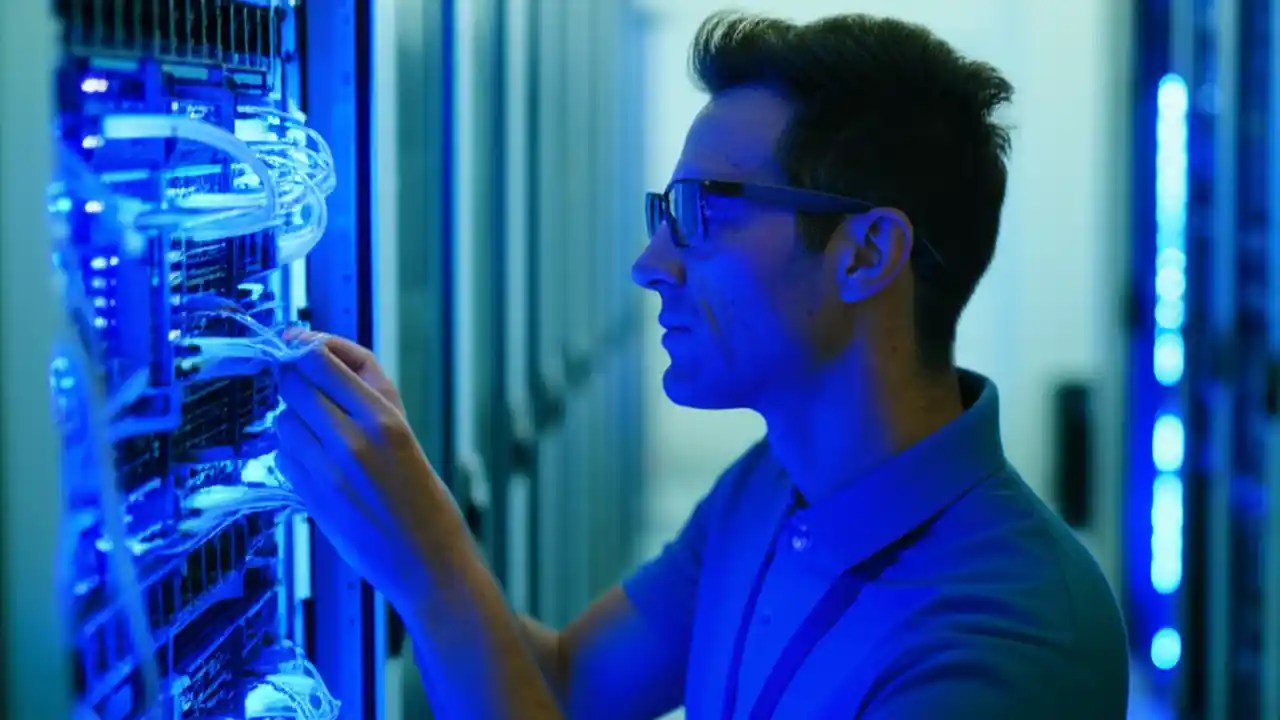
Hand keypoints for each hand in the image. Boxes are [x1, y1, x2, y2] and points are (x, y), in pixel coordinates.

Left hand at [273, 334, 464, 611]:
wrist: (428, 563)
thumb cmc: (426, 498)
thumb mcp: (408, 432)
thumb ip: (370, 394)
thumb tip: (324, 354)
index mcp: (383, 419)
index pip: (319, 361)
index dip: (300, 345)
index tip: (294, 340)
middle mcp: (350, 442)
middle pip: (292, 385)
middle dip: (292, 376)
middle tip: (298, 377)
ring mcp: (324, 473)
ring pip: (282, 420)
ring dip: (293, 416)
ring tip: (318, 428)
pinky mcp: (309, 498)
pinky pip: (283, 455)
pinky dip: (292, 449)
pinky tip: (316, 458)